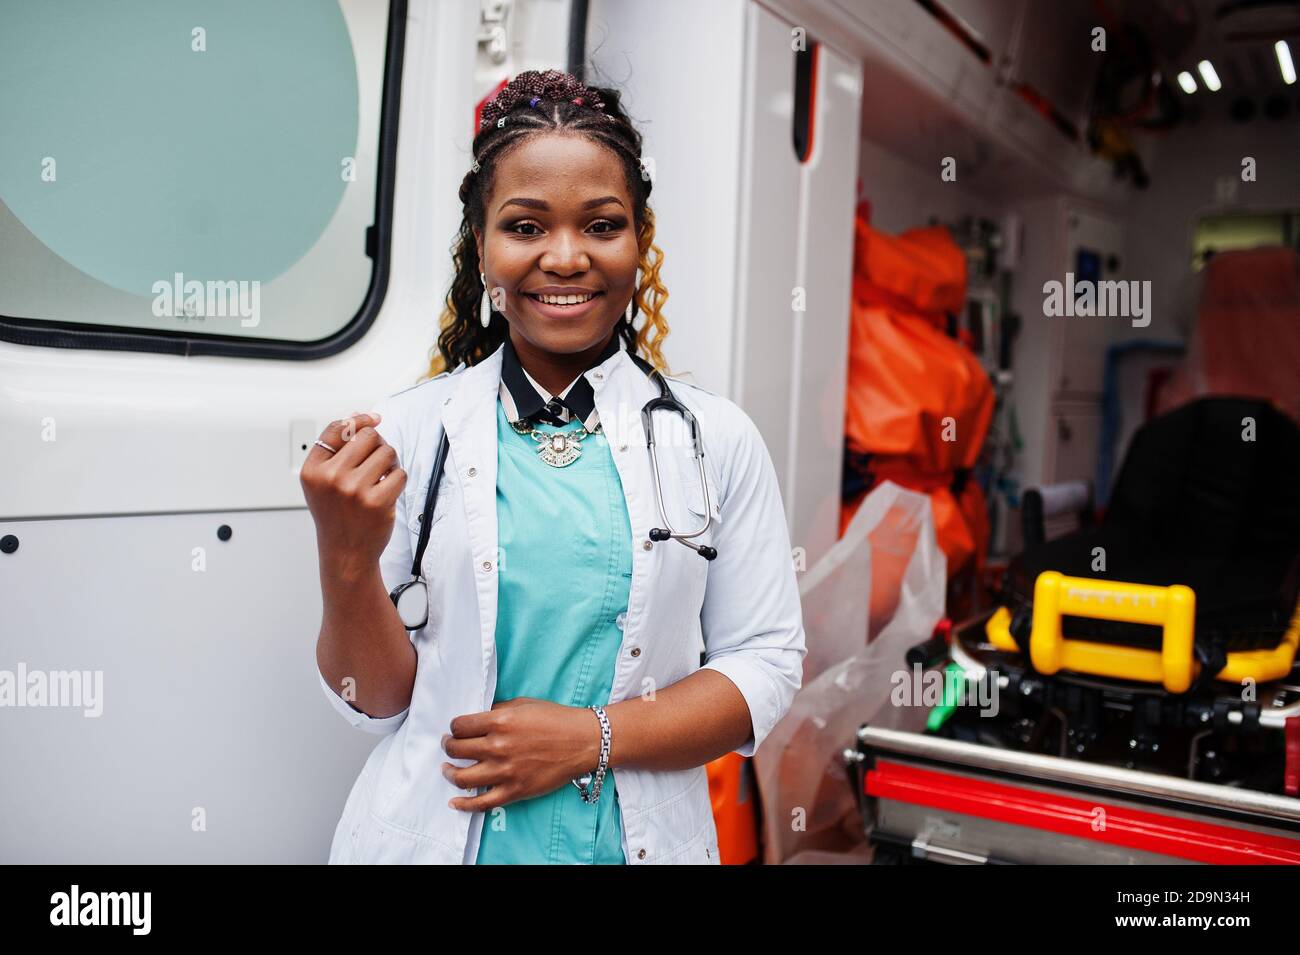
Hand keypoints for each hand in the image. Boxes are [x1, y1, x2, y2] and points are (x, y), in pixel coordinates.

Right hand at [299, 412, 405, 574]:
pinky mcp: (376, 501)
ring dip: (390, 462)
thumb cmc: (337, 515)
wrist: (346, 552)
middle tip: (376, 462)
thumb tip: (362, 418)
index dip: (358, 419)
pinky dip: (397, 480)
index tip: (373, 418)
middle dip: (377, 445)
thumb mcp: (322, 482)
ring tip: (381, 477)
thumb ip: (336, 451)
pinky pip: (399, 473)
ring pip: (387, 452)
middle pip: (367, 436)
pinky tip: (387, 491)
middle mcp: (331, 478)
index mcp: (313, 470)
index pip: (336, 429)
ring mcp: (354, 490)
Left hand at [441, 698, 602, 811]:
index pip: (460, 726)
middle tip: (449, 745)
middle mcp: (499, 746)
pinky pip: (482, 803)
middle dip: (449, 746)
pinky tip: (455, 802)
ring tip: (448, 768)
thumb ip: (497, 711)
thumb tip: (476, 720)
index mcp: (500, 721)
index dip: (454, 727)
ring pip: (462, 777)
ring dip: (449, 772)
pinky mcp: (515, 790)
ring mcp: (506, 771)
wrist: (583, 741)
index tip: (457, 729)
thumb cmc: (555, 719)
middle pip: (457, 749)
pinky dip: (464, 805)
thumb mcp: (523, 704)